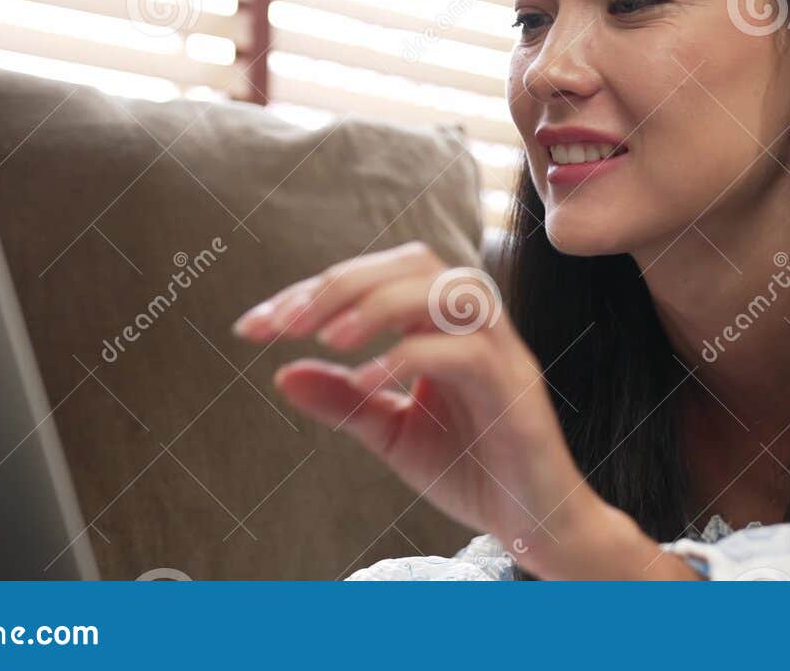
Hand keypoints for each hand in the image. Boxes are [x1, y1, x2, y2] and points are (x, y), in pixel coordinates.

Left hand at [232, 241, 613, 575]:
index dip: (312, 291)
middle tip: (282, 324)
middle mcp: (478, 326)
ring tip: (326, 338)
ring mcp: (503, 354)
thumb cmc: (473, 472)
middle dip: (341, 284)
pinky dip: (410, 357)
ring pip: (448, 290)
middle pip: (414, 263)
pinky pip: (467, 353)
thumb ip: (344, 401)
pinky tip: (366, 382)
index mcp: (446, 325)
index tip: (252, 327)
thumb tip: (280, 373)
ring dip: (378, 304)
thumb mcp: (392, 434)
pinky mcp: (516, 392)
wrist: (538, 525)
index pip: (378, 277)